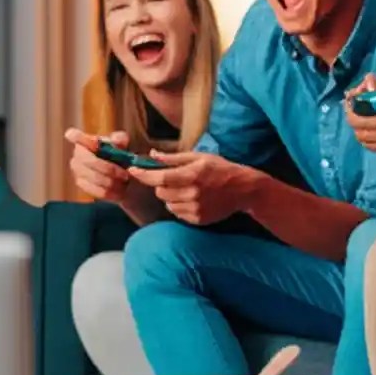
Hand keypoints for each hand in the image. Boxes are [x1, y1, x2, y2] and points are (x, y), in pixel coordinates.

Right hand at [65, 128, 130, 201]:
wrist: (122, 175)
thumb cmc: (120, 155)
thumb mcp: (124, 145)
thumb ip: (121, 140)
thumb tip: (117, 140)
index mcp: (87, 141)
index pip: (75, 136)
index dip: (76, 137)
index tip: (71, 135)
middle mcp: (78, 155)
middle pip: (90, 161)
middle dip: (110, 169)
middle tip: (125, 175)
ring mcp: (77, 171)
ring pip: (96, 178)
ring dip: (114, 181)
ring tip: (125, 182)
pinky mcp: (81, 185)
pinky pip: (96, 190)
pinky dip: (111, 191)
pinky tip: (119, 190)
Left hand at [127, 151, 260, 224]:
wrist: (243, 189)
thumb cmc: (220, 169)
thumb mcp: (199, 157)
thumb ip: (173, 158)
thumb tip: (151, 155)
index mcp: (192, 175)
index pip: (160, 178)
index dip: (143, 175)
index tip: (133, 171)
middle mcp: (193, 193)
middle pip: (160, 192)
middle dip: (161, 185)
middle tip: (173, 179)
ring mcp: (195, 208)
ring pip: (168, 203)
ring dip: (170, 196)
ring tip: (186, 189)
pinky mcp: (198, 219)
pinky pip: (178, 213)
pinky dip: (180, 205)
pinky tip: (193, 199)